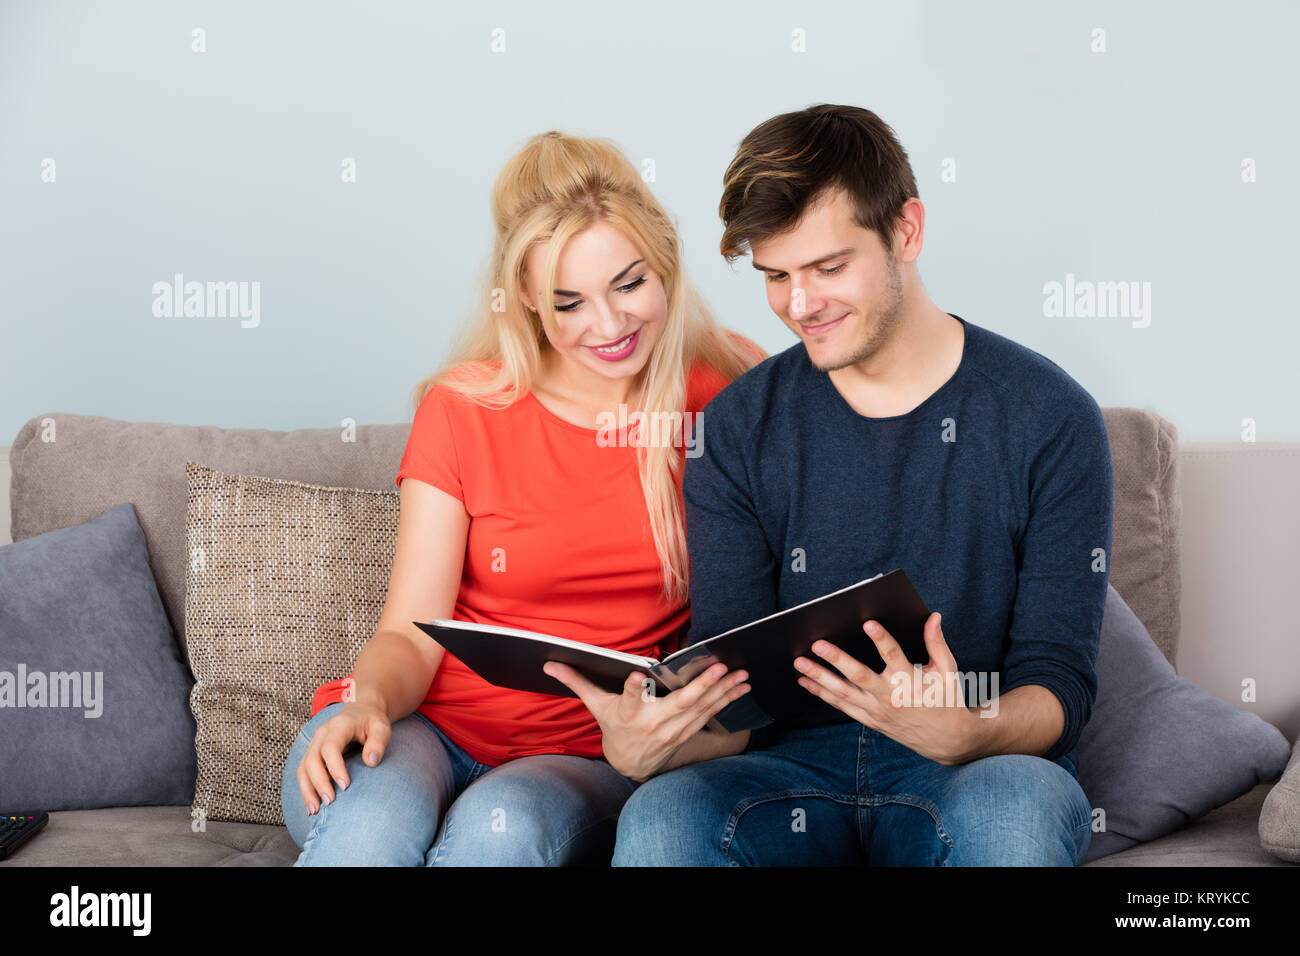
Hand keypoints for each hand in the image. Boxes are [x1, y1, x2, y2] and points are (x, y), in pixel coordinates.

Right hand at [294, 702, 391, 813]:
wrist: (361, 711)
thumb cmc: (372, 721)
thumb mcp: (382, 727)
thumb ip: (378, 742)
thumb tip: (371, 762)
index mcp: (339, 726)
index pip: (330, 747)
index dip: (335, 767)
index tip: (345, 786)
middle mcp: (322, 734)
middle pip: (312, 759)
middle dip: (319, 782)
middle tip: (330, 802)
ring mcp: (315, 743)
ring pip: (303, 767)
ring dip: (307, 790)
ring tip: (315, 811)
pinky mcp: (313, 753)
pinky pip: (303, 772)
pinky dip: (306, 789)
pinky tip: (311, 805)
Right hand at [542, 660, 749, 781]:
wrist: (629, 764)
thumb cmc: (613, 727)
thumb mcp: (595, 706)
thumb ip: (577, 682)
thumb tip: (549, 664)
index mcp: (628, 714)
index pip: (628, 700)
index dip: (633, 688)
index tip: (638, 675)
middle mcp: (653, 723)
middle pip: (679, 704)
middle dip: (701, 686)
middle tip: (719, 667)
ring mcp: (674, 731)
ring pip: (702, 708)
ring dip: (724, 691)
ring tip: (741, 674)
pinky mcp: (688, 732)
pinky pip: (711, 714)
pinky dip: (728, 700)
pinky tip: (742, 687)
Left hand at [792, 612, 979, 765]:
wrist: (945, 740)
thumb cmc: (946, 699)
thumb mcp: (947, 671)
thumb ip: (937, 643)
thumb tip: (933, 616)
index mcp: (910, 681)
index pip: (894, 656)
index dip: (881, 639)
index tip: (868, 623)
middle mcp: (890, 697)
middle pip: (859, 676)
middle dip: (836, 660)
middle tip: (816, 644)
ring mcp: (877, 711)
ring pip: (843, 693)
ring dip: (819, 677)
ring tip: (799, 662)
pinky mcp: (870, 720)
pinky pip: (842, 706)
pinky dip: (822, 694)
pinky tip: (805, 681)